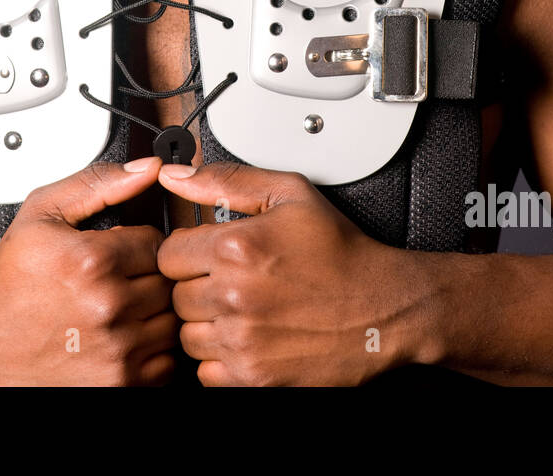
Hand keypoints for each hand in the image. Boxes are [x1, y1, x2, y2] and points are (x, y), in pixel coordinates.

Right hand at [0, 156, 178, 384]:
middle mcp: (108, 307)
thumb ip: (96, 183)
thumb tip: (147, 168)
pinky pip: (166, 359)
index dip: (139, 244)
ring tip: (118, 308)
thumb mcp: (41, 214)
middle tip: (119, 280)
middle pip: (168, 280)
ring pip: (171, 319)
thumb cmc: (8, 284)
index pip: (158, 242)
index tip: (120, 253)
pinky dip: (150, 349)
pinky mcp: (120, 383)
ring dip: (153, 312)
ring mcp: (117, 350)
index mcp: (92, 261)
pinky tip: (121, 337)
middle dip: (147, 276)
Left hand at [157, 162, 423, 384]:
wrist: (385, 308)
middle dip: (199, 287)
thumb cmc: (341, 253)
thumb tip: (176, 175)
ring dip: (207, 324)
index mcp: (237, 247)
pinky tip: (248, 338)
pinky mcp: (253, 376)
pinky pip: (205, 371)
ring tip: (243, 310)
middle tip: (234, 283)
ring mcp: (243, 339)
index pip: (167, 254)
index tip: (209, 257)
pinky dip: (221, 359)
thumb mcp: (290, 195)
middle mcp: (234, 295)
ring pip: (187, 335)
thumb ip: (228, 180)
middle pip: (175, 296)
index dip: (188, 253)